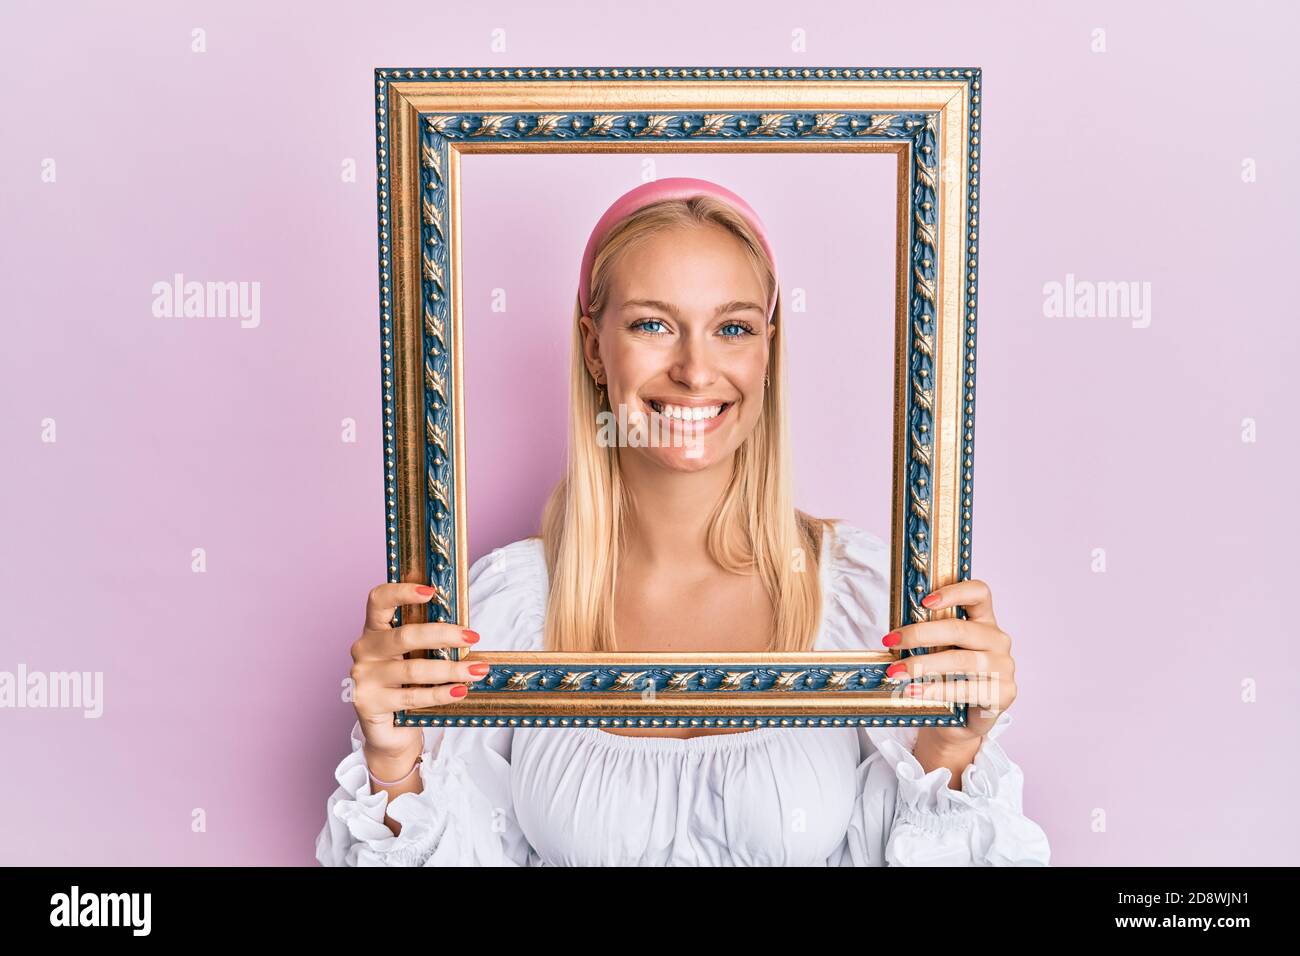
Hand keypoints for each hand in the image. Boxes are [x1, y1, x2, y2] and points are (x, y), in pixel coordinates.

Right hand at [350, 582, 487, 771]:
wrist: (390, 731)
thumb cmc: (406, 686)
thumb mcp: (414, 657)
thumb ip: (428, 641)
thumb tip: (465, 631)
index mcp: (373, 630)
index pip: (379, 601)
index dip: (402, 592)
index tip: (431, 591)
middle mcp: (364, 650)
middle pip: (404, 636)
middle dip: (443, 635)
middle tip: (472, 637)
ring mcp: (363, 678)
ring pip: (413, 669)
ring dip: (451, 669)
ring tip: (477, 670)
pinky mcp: (368, 704)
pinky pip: (412, 696)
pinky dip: (441, 694)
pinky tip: (460, 691)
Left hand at [882, 579, 1015, 748]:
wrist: (964, 719)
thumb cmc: (949, 678)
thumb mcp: (940, 651)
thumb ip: (928, 637)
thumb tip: (892, 636)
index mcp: (984, 621)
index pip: (979, 593)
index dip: (954, 592)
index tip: (924, 601)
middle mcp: (997, 640)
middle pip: (960, 629)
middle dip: (920, 634)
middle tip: (891, 641)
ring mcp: (1004, 667)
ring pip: (960, 660)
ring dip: (923, 665)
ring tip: (896, 672)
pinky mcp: (1003, 693)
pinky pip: (966, 689)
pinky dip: (936, 690)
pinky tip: (914, 691)